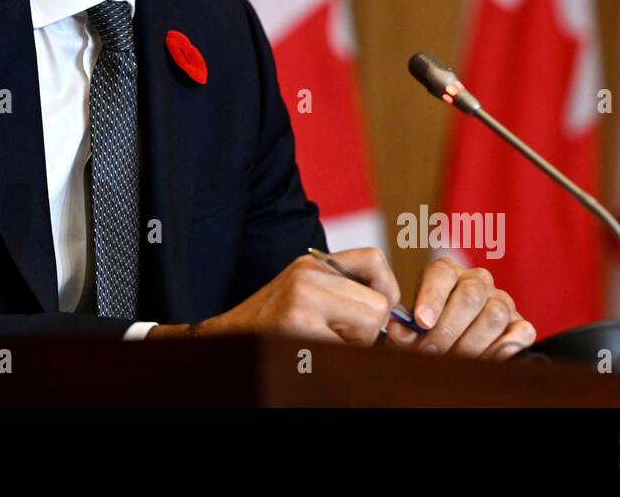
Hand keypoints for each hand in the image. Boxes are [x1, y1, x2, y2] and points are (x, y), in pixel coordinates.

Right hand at [151, 247, 398, 344]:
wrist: (222, 343)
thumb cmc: (268, 327)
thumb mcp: (305, 295)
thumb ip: (343, 293)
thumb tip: (397, 313)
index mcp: (312, 264)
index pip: (376, 260)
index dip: (386, 291)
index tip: (375, 314)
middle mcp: (308, 275)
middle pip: (379, 304)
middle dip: (369, 330)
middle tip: (337, 338)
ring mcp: (302, 301)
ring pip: (370, 325)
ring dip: (354, 346)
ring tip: (320, 344)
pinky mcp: (298, 328)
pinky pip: (348, 349)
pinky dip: (336, 359)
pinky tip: (310, 355)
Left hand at [384, 257, 534, 358]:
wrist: (455, 345)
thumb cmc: (428, 333)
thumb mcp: (412, 329)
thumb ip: (405, 329)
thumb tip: (398, 329)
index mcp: (447, 272)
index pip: (441, 274)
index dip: (432, 298)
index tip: (422, 322)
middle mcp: (477, 280)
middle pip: (470, 296)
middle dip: (448, 329)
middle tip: (431, 351)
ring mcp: (502, 300)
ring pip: (494, 315)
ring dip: (471, 343)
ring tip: (452, 359)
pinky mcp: (520, 323)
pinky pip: (521, 333)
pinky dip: (503, 349)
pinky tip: (483, 359)